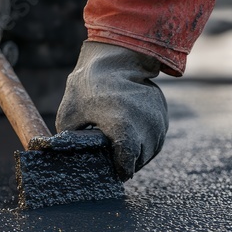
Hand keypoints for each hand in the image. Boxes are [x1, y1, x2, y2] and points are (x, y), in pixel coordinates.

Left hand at [56, 41, 168, 179]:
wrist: (114, 57)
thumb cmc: (88, 86)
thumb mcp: (69, 115)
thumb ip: (71, 142)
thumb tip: (70, 160)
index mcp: (124, 128)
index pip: (128, 164)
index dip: (120, 172)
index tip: (113, 174)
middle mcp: (146, 125)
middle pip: (140, 159)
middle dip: (128, 163)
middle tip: (115, 164)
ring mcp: (157, 118)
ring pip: (151, 150)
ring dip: (139, 154)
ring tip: (125, 155)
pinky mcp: (162, 113)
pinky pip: (157, 137)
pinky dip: (147, 142)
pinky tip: (134, 141)